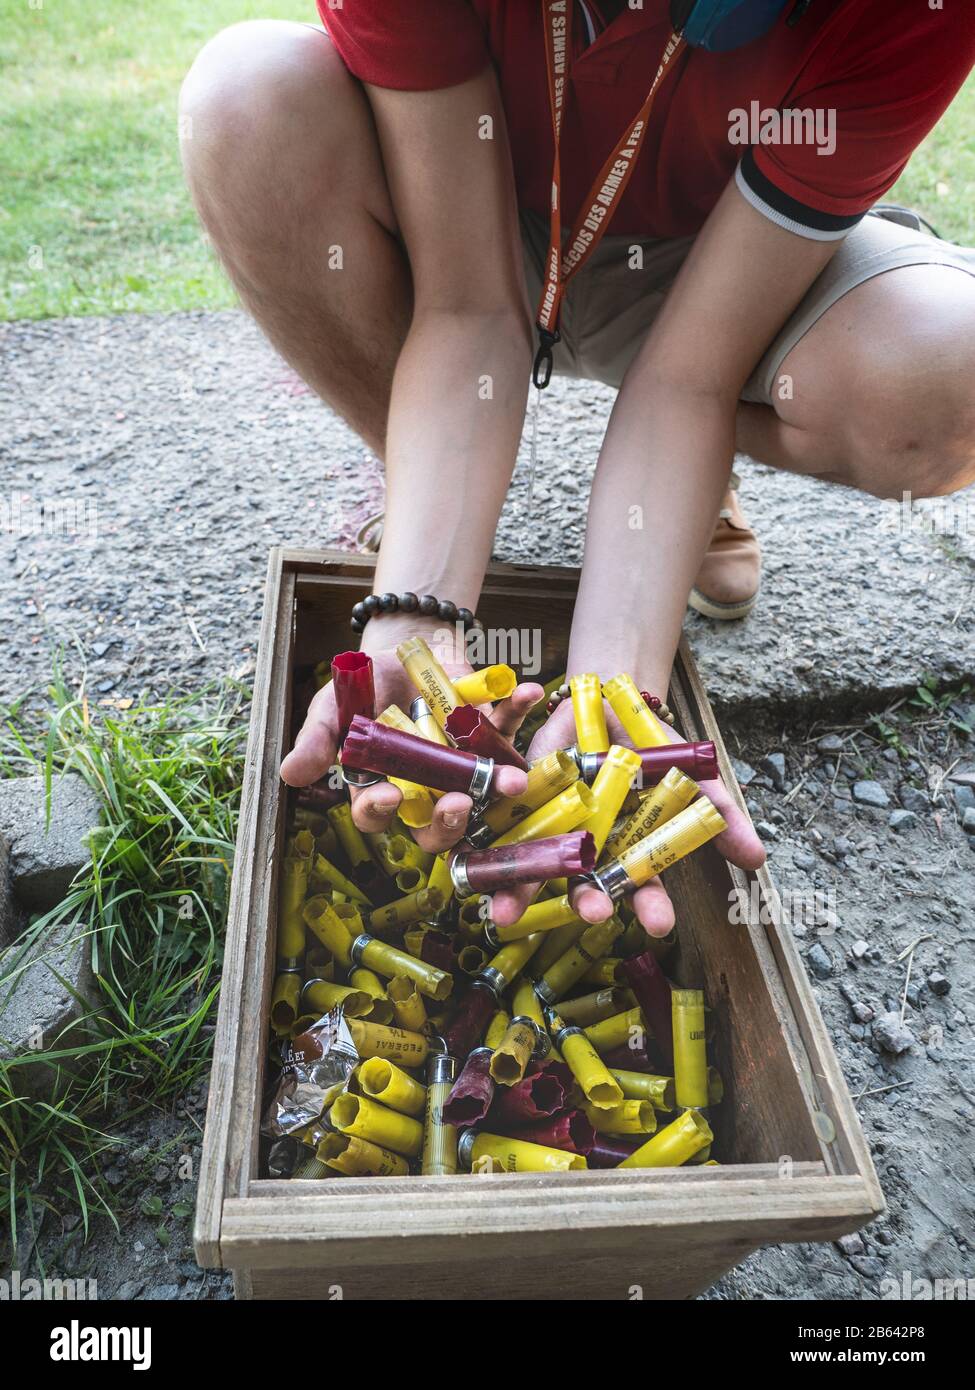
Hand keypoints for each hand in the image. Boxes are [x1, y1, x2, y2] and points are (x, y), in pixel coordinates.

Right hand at [280, 619, 542, 853]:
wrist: (404, 648)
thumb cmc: (363, 687)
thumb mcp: (332, 707)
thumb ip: (316, 739)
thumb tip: (289, 775)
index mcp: (382, 788)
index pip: (377, 815)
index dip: (382, 811)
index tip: (389, 796)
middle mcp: (426, 790)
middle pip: (437, 826)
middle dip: (450, 822)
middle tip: (460, 802)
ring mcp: (464, 769)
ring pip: (484, 794)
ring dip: (501, 786)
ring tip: (512, 779)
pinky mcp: (494, 740)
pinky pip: (511, 733)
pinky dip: (520, 711)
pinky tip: (527, 691)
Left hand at [488, 695, 764, 937]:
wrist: (607, 698)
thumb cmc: (653, 747)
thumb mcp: (693, 778)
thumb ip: (721, 817)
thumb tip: (759, 861)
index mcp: (624, 853)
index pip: (638, 888)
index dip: (649, 907)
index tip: (661, 925)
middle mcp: (582, 850)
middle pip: (580, 886)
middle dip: (582, 904)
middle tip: (591, 915)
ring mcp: (545, 827)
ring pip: (529, 868)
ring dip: (516, 892)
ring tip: (505, 915)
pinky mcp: (511, 802)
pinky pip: (493, 825)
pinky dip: (482, 842)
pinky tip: (473, 863)